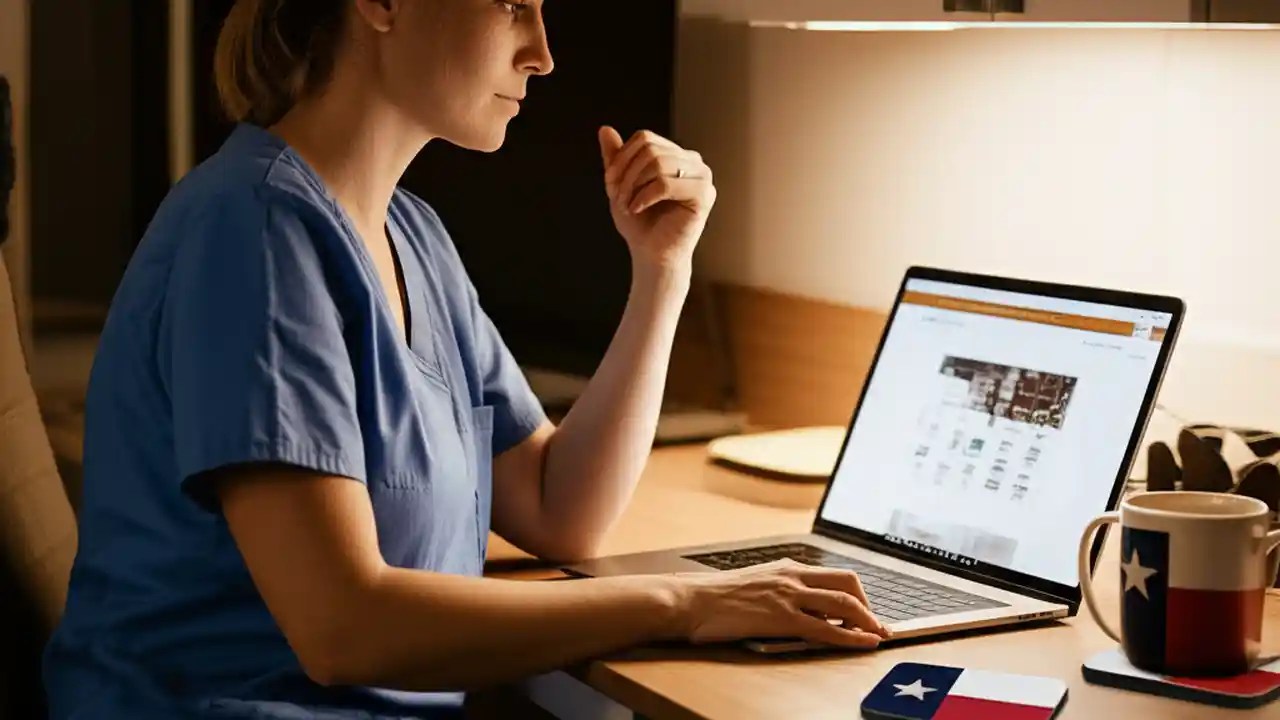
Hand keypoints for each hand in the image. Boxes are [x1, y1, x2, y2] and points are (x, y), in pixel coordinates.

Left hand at [598, 126, 716, 270]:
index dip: (622, 159)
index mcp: (676, 155)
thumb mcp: (621, 185)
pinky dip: (645, 196)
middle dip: (626, 174)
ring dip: (634, 186)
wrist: (651, 255)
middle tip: (618, 198)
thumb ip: (616, 158)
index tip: (611, 185)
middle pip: (650, 149)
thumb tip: (604, 129)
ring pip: (659, 163)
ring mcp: (702, 176)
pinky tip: (638, 208)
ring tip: (629, 206)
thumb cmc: (640, 223)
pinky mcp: (704, 195)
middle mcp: (693, 161)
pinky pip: (666, 183)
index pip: (645, 138)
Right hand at [671, 559, 890, 648]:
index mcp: (786, 567)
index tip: (868, 610)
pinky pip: (828, 628)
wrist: (689, 601)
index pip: (834, 575)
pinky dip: (853, 637)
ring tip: (879, 635)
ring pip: (845, 603)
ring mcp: (788, 596)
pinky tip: (866, 643)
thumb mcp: (754, 585)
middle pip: (848, 582)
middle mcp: (793, 576)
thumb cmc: (714, 598)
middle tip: (875, 624)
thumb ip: (780, 592)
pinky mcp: (782, 618)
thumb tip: (803, 610)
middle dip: (869, 604)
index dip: (858, 593)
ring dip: (868, 620)